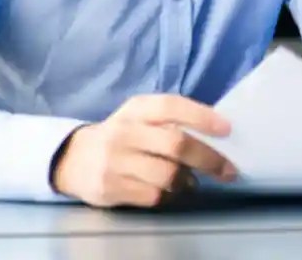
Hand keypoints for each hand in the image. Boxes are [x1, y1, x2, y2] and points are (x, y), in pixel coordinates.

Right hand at [51, 95, 236, 207]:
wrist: (73, 158)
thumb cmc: (122, 135)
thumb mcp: (141, 117)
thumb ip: (172, 120)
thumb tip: (218, 135)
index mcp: (137, 109)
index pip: (172, 106)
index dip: (202, 116)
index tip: (227, 129)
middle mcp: (125, 132)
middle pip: (176, 144)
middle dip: (209, 158)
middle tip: (228, 170)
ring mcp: (115, 161)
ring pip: (167, 174)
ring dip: (188, 181)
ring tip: (191, 181)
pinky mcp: (110, 187)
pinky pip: (153, 195)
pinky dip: (168, 195)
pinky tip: (168, 190)